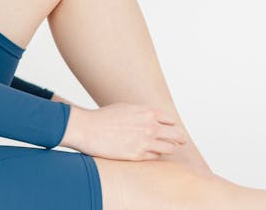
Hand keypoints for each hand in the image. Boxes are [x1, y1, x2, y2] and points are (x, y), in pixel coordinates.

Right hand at [60, 102, 188, 159]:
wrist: (86, 128)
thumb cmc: (103, 118)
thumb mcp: (126, 108)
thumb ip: (143, 113)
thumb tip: (154, 118)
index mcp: (147, 113)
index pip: (172, 121)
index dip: (172, 126)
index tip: (171, 130)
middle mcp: (150, 127)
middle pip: (177, 135)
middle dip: (179, 139)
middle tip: (179, 142)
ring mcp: (145, 142)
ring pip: (170, 148)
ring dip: (168, 148)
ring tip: (163, 149)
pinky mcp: (138, 155)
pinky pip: (156, 157)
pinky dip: (154, 155)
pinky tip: (147, 153)